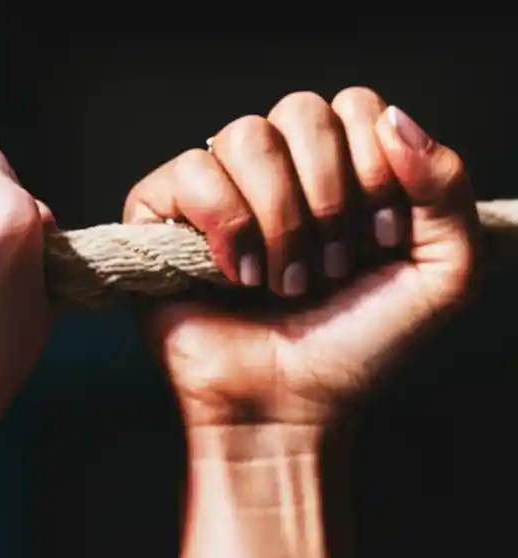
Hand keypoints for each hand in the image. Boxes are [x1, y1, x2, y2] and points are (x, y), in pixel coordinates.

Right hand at [125, 88, 475, 426]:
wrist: (287, 406)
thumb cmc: (357, 347)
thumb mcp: (443, 272)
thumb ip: (446, 186)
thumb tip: (394, 121)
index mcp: (337, 168)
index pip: (354, 106)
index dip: (373, 168)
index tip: (378, 239)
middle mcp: (273, 168)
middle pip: (300, 111)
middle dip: (328, 196)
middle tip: (329, 267)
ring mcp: (214, 187)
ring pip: (245, 136)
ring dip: (278, 217)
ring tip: (282, 280)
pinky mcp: (157, 213)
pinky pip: (191, 171)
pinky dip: (225, 225)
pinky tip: (235, 275)